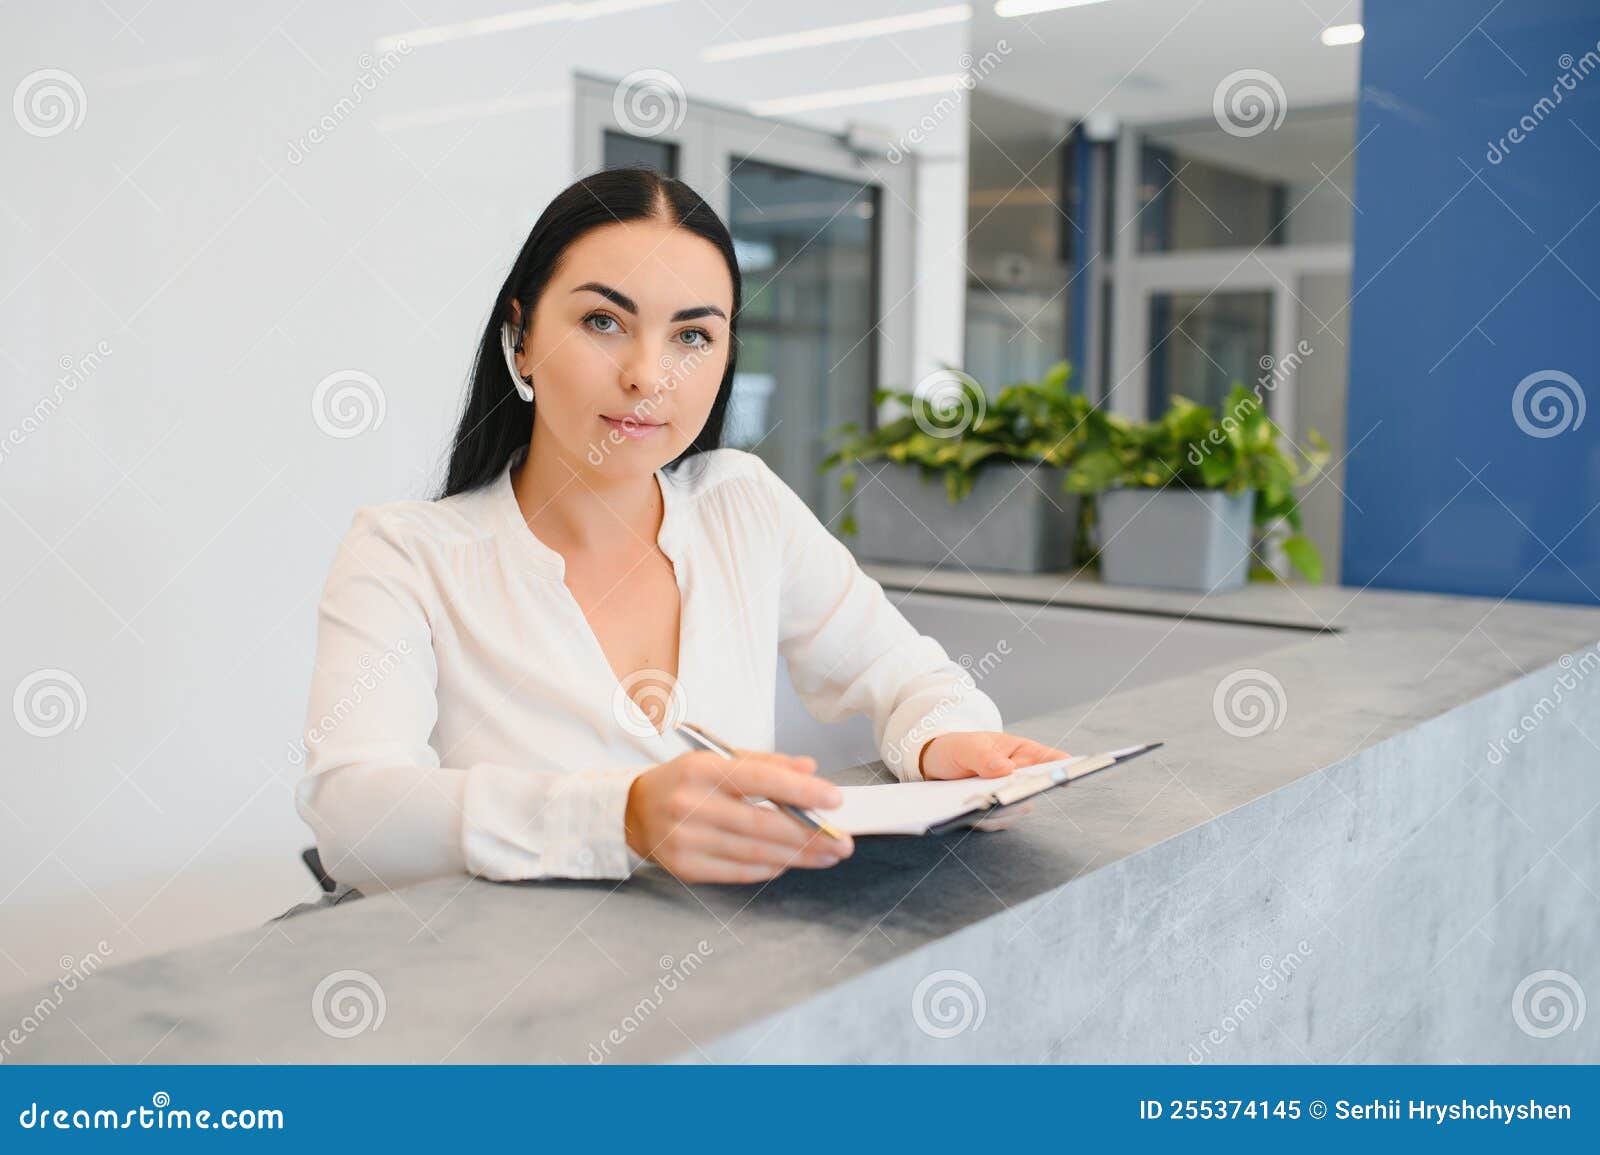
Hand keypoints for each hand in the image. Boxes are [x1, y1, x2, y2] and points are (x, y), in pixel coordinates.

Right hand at [624, 749, 853, 883]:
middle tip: (842, 841)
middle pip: (762, 824)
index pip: (758, 779)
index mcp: (701, 770)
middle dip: (809, 835)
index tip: (834, 800)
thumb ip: (766, 764)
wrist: (633, 812)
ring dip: (797, 856)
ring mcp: (685, 840)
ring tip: (826, 854)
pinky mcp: (685, 868)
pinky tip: (790, 862)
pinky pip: (739, 872)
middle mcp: (690, 805)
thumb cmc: (684, 782)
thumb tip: (810, 771)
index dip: (800, 791)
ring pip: (755, 852)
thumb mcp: (718, 759)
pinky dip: (770, 867)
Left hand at [918, 731, 1073, 831]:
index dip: (1063, 768)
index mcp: (1021, 752)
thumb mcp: (966, 746)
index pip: (1049, 759)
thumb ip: (983, 756)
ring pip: (1018, 810)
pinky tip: (970, 815)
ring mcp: (1010, 796)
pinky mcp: (995, 813)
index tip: (1067, 776)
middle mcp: (1021, 776)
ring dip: (1002, 810)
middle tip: (1008, 795)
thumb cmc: (958, 748)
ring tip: (979, 804)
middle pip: (1036, 789)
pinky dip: (986, 820)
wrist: (936, 764)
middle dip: (1025, 794)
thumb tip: (1006, 768)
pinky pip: (998, 821)